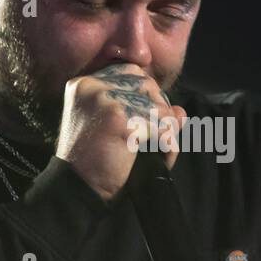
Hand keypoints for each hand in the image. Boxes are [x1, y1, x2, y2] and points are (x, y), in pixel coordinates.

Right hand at [56, 62, 186, 201]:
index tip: (149, 119)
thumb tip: (181, 111)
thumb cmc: (96, 162)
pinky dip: (165, 140)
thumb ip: (147, 114)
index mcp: (85, 84)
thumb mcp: (117, 130)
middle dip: (159, 108)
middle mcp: (92, 85)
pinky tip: (159, 151)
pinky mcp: (118, 117)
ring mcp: (104, 99)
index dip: (148, 95)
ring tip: (159, 144)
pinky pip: (159, 124)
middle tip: (157, 133)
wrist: (79, 187)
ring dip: (165, 125)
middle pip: (146, 83)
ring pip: (156, 104)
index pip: (132, 73)